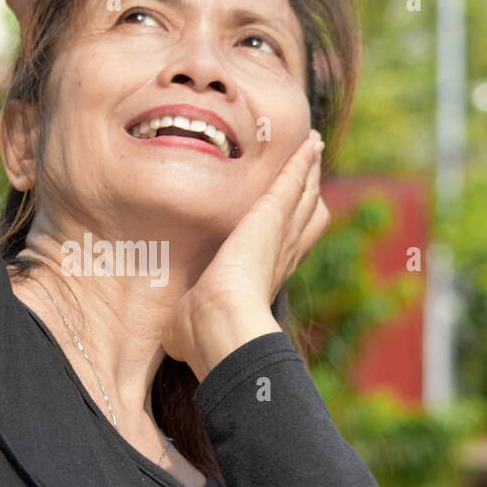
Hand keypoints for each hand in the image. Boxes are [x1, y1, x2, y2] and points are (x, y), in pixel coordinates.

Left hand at [161, 132, 329, 379]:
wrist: (219, 324)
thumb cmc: (203, 337)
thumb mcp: (191, 329)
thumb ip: (187, 329)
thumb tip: (174, 343)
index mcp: (264, 278)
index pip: (286, 249)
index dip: (293, 231)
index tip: (292, 218)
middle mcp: (282, 255)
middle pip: (305, 215)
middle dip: (309, 191)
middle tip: (312, 167)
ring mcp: (282, 233)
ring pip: (303, 194)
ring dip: (308, 170)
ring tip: (313, 147)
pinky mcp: (271, 212)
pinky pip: (292, 179)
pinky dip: (302, 160)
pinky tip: (309, 142)